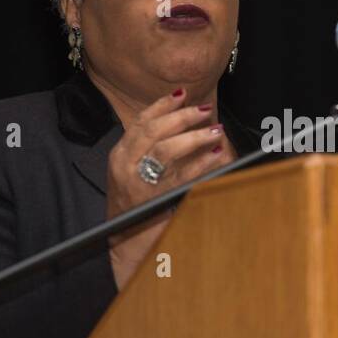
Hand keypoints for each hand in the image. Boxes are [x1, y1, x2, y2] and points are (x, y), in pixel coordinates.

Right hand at [105, 88, 231, 288]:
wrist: (124, 242)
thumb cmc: (134, 206)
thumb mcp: (133, 173)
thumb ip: (150, 150)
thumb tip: (182, 124)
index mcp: (119, 155)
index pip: (140, 122)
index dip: (162, 105)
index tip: (181, 94)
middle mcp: (125, 165)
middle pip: (153, 130)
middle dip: (181, 117)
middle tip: (204, 110)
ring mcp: (138, 182)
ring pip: (166, 149)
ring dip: (193, 137)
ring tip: (215, 131)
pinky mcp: (155, 199)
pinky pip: (183, 175)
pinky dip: (203, 163)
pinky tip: (217, 155)